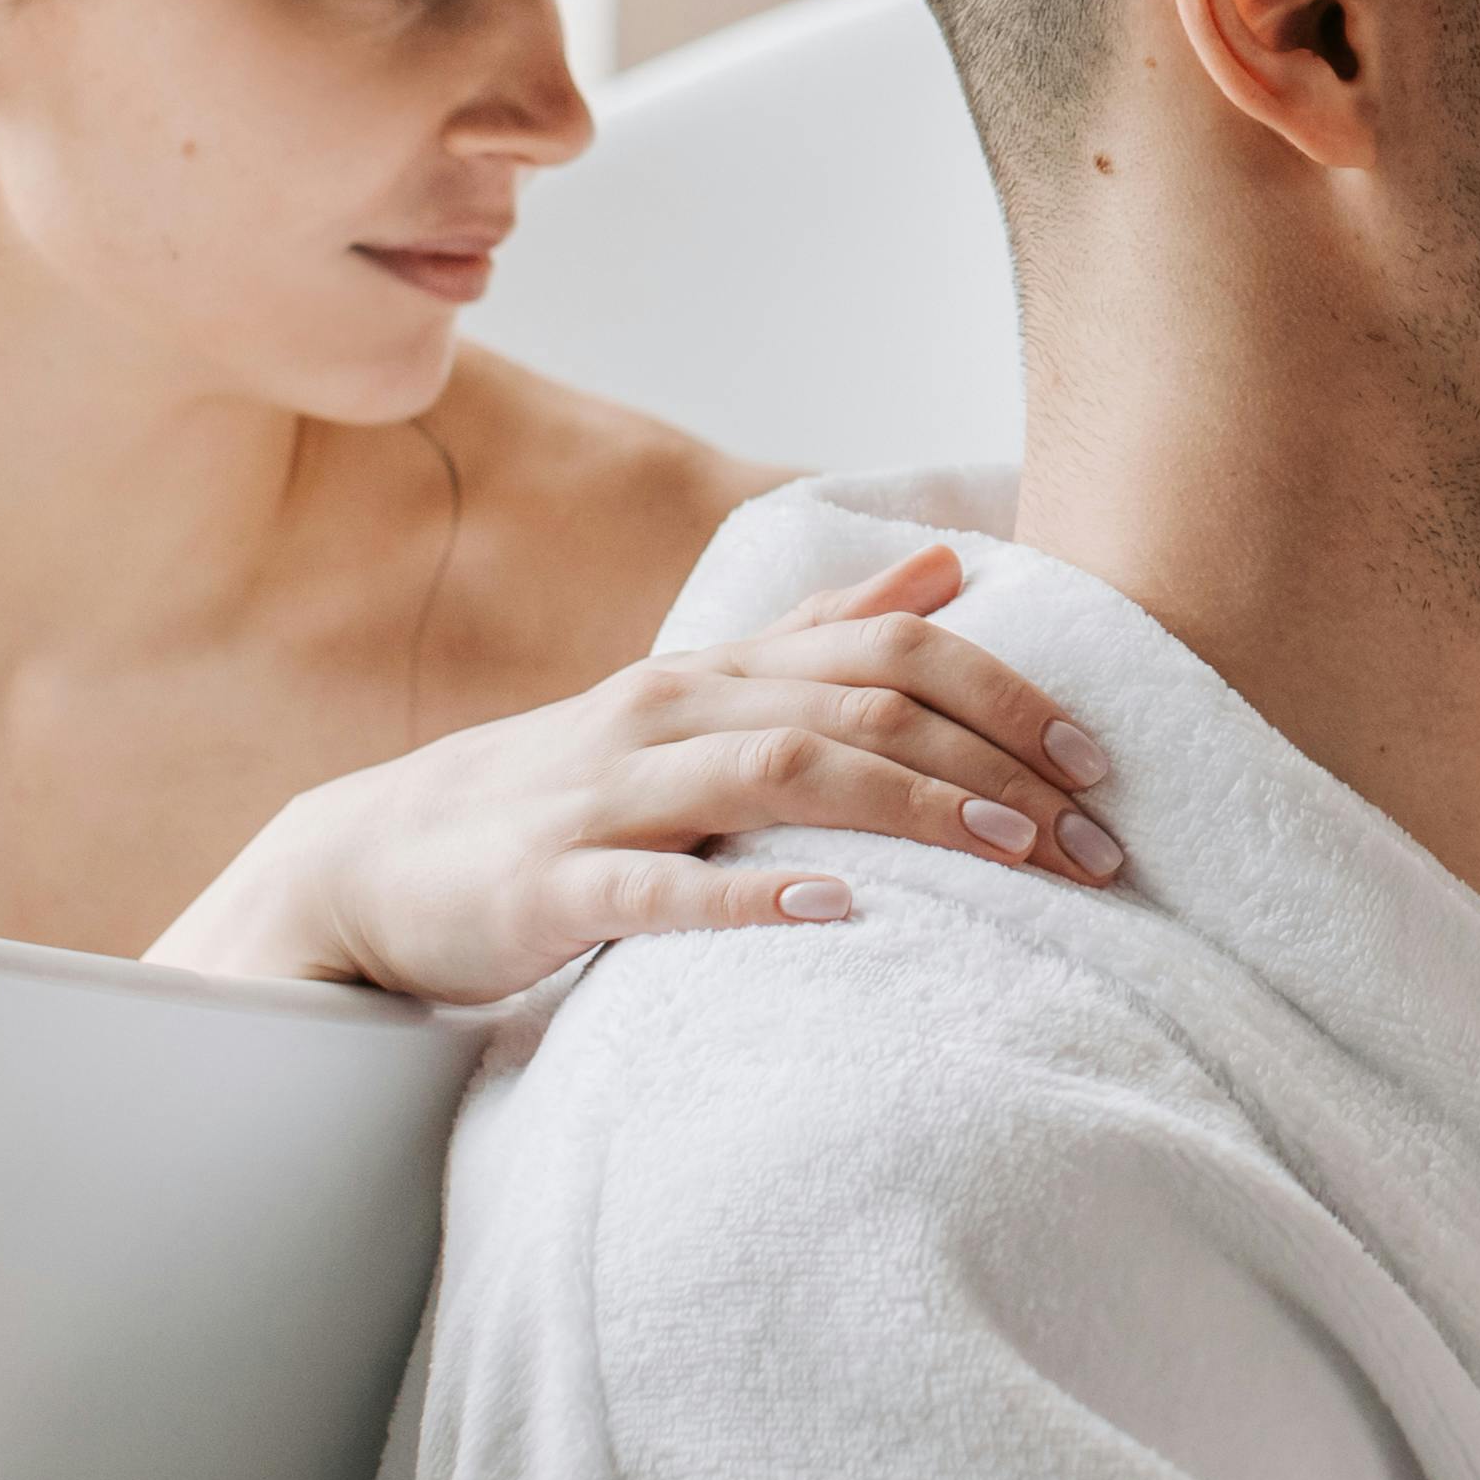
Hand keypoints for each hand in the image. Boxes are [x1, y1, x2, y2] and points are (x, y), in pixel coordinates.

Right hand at [151, 543, 1121, 1001]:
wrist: (377, 862)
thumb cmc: (562, 788)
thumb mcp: (698, 698)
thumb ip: (821, 634)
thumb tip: (951, 565)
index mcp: (717, 672)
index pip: (889, 647)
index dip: (1005, 694)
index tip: (1101, 760)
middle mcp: (671, 711)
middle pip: (858, 704)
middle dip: (993, 763)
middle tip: (1099, 834)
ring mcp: (607, 795)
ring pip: (778, 773)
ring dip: (908, 808)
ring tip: (1011, 851)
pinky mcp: (548, 888)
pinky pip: (657, 888)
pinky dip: (748, 896)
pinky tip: (833, 914)